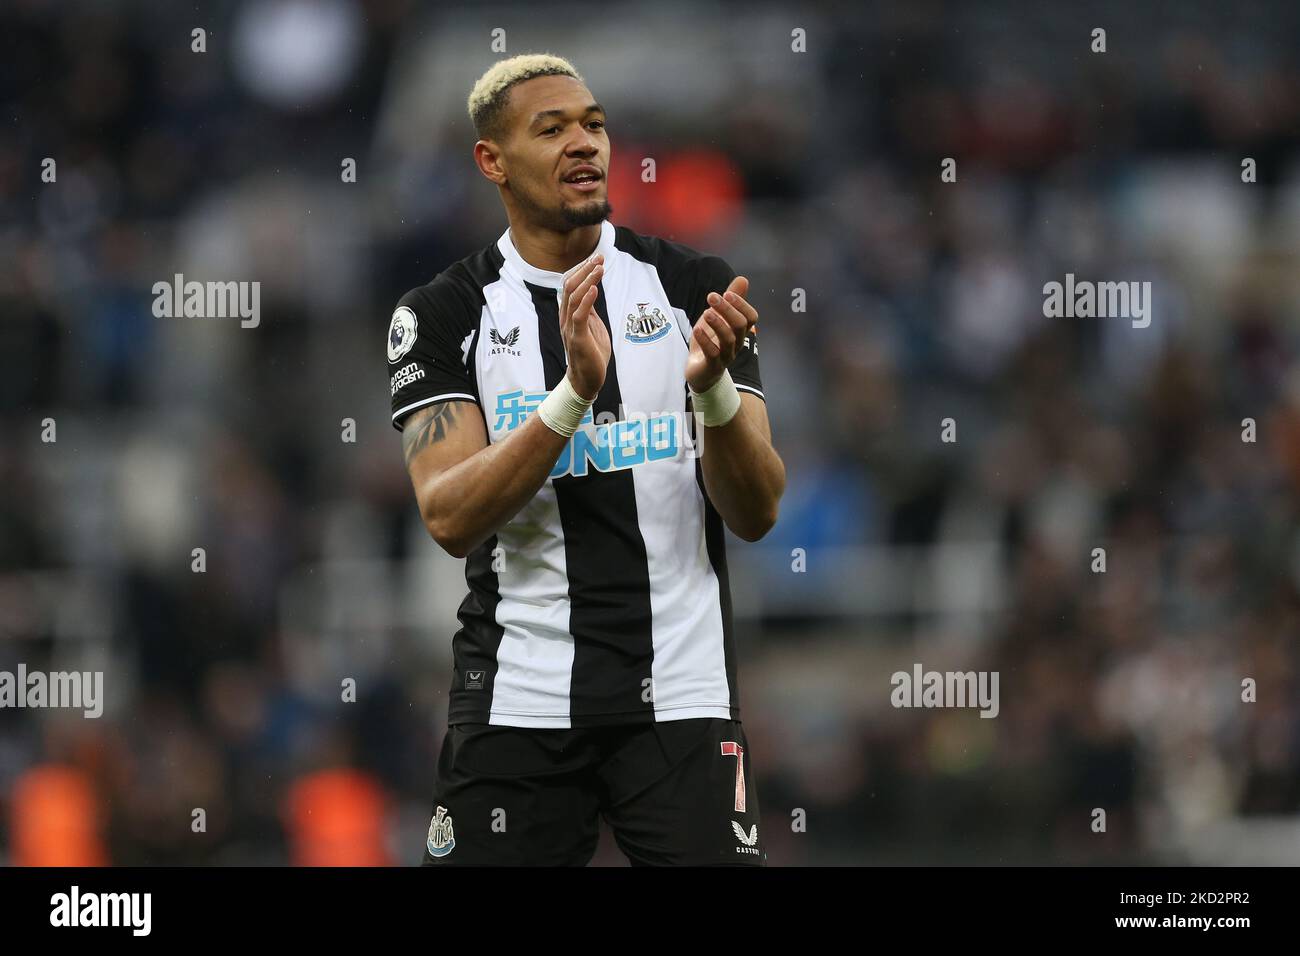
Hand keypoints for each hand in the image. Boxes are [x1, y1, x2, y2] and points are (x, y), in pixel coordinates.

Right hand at [559, 254, 610, 400]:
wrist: (587, 381)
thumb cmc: (591, 354)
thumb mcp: (592, 326)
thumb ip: (589, 309)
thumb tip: (592, 290)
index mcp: (569, 314)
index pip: (570, 285)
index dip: (582, 270)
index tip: (596, 258)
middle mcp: (565, 318)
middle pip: (569, 286)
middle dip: (584, 269)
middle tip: (599, 257)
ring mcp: (570, 328)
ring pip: (573, 297)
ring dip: (587, 280)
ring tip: (599, 268)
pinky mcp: (577, 338)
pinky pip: (579, 315)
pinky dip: (586, 300)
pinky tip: (594, 288)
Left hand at [685, 275, 756, 392]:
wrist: (699, 372)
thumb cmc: (711, 341)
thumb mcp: (718, 318)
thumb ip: (730, 300)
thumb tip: (743, 279)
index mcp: (739, 331)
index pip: (751, 317)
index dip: (742, 304)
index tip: (727, 293)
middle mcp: (736, 343)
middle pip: (740, 326)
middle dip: (727, 309)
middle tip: (712, 297)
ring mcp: (725, 356)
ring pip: (728, 339)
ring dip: (718, 323)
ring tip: (706, 312)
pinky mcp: (712, 366)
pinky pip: (712, 353)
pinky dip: (705, 340)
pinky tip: (697, 329)